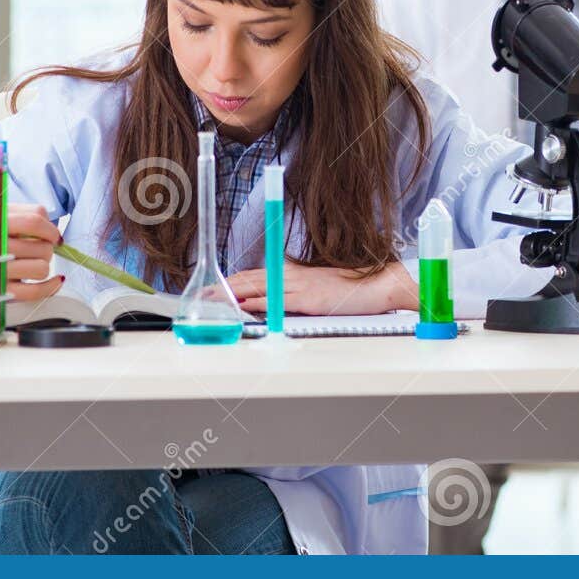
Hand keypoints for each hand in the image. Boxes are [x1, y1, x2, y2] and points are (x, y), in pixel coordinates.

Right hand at [7, 204, 64, 302]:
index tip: (53, 235)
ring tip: (33, 262)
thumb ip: (24, 212)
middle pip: (42, 247)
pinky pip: (34, 292)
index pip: (34, 221)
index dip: (50, 229)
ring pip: (41, 268)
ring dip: (43, 265)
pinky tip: (55, 280)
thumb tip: (51, 226)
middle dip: (47, 248)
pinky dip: (51, 286)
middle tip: (37, 248)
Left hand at [227, 261, 417, 315]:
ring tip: (211, 300)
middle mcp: (293, 276)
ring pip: (258, 288)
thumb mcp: (318, 287)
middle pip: (248, 279)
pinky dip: (258, 303)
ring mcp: (300, 286)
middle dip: (222, 287)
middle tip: (200, 296)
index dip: (229, 282)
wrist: (378, 284)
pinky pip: (278, 301)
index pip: (253, 275)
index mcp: (293, 272)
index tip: (210, 288)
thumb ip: (295, 292)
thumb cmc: (351, 288)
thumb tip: (273, 302)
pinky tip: (243, 306)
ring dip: (232, 294)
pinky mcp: (310, 300)